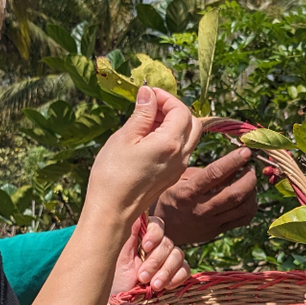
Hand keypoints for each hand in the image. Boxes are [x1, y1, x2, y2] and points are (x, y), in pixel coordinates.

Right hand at [88, 87, 202, 224]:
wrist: (112, 211)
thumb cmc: (112, 175)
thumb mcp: (124, 137)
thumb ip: (142, 113)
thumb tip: (148, 93)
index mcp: (170, 143)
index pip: (181, 110)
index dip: (166, 97)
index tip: (148, 94)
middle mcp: (181, 156)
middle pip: (192, 123)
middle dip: (174, 109)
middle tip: (150, 106)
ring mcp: (178, 168)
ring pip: (188, 137)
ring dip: (173, 124)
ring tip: (146, 122)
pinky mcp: (172, 176)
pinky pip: (180, 151)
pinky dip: (170, 138)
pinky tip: (148, 139)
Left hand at [111, 216, 189, 296]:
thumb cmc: (114, 279)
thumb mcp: (115, 255)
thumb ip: (127, 234)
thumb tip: (136, 213)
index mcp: (141, 238)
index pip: (157, 225)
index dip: (154, 234)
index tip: (145, 247)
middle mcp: (156, 247)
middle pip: (167, 242)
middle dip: (155, 261)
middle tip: (142, 276)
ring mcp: (167, 261)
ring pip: (178, 255)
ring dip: (165, 270)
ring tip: (153, 285)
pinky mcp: (176, 275)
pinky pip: (185, 269)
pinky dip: (177, 277)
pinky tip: (166, 286)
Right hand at [152, 147, 258, 244]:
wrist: (164, 229)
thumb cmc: (170, 197)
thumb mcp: (179, 179)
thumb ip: (204, 172)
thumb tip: (233, 163)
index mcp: (187, 192)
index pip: (214, 174)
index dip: (233, 160)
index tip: (246, 151)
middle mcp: (200, 209)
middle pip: (235, 194)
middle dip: (249, 178)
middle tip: (250, 168)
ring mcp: (210, 222)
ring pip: (243, 208)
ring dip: (252, 192)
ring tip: (250, 182)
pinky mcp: (217, 231)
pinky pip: (243, 219)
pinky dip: (251, 206)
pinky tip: (248, 197)